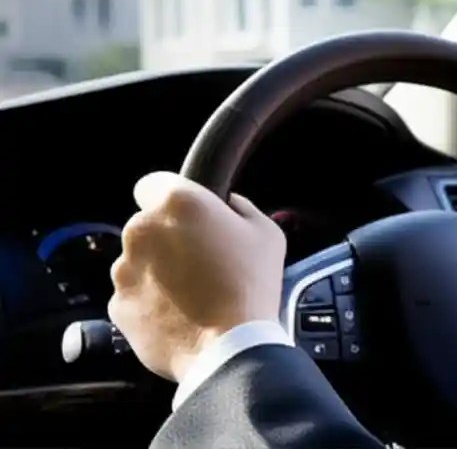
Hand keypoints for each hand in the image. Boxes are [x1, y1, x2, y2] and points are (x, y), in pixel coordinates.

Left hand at [108, 171, 285, 382]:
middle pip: (146, 225)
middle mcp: (142, 230)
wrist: (230, 347)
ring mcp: (124, 270)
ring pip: (137, 261)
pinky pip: (134, 294)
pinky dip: (150, 300)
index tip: (186, 215)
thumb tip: (225, 205)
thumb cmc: (251, 285)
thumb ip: (238, 207)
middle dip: (167, 237)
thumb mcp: (265, 231)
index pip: (153, 182)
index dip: (172, 197)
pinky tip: (179, 312)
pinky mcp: (117, 304)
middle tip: (200, 259)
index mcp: (177, 203)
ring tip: (192, 291)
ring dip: (157, 270)